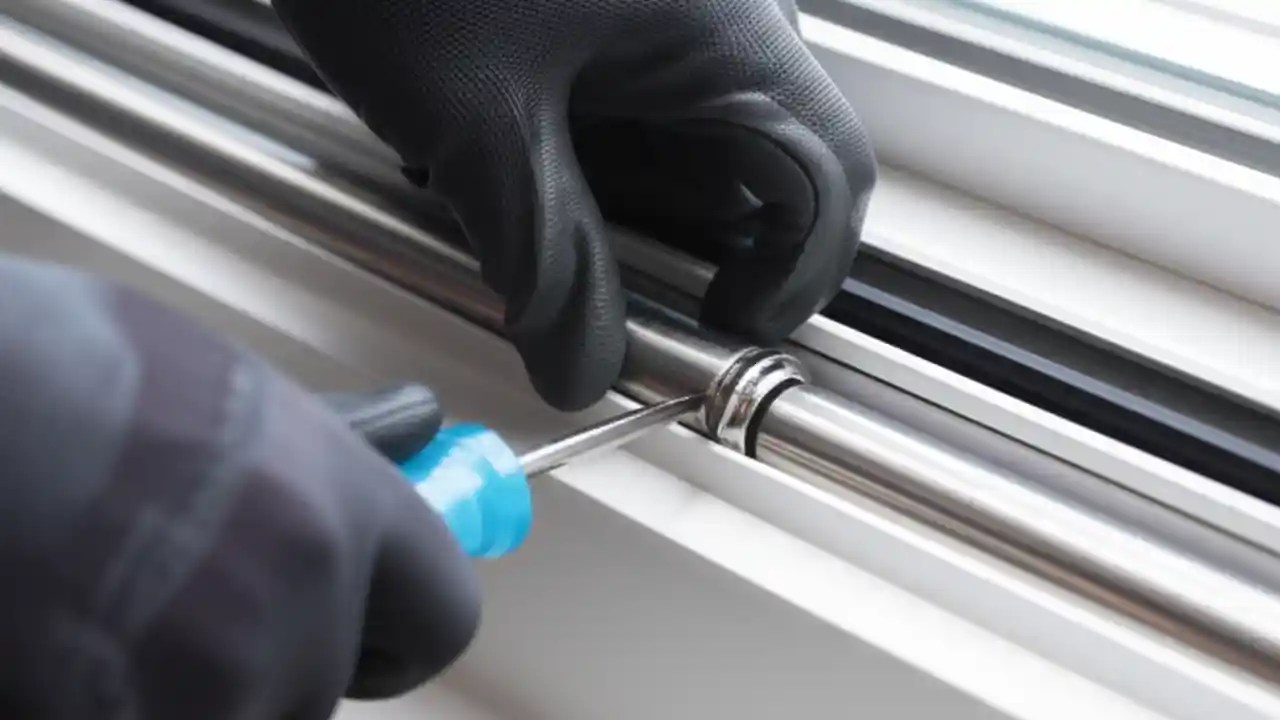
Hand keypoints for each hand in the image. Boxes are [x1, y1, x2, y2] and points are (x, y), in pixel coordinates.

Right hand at [0, 256, 477, 718]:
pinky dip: (109, 708)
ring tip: (90, 615)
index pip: (445, 616)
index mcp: (339, 502)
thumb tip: (415, 423)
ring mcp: (217, 683)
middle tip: (172, 607)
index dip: (395, 633)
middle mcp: (302, 601)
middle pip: (316, 686)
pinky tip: (53, 653)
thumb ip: (324, 443)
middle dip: (257, 667)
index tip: (362, 633)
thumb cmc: (55, 371)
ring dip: (178, 694)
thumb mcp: (221, 388)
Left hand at [274, 0, 876, 410]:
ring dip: (600, 187)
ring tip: (494, 164)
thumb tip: (586, 369)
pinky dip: (574, 142)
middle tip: (555, 243)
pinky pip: (632, 99)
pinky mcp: (618, 5)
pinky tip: (494, 133)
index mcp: (722, 29)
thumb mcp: (478, 130)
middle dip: (649, 227)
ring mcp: (667, 4)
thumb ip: (545, 265)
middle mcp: (719, 7)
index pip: (825, 182)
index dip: (786, 279)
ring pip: (678, 140)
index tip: (716, 329)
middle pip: (741, 169)